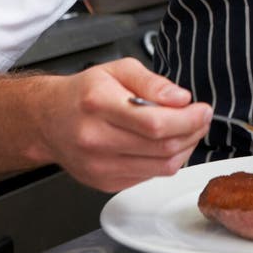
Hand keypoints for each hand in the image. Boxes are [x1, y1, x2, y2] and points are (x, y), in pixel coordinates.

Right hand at [31, 58, 212, 191]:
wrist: (49, 120)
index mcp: (99, 104)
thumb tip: (181, 98)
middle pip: (161, 147)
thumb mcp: (118, 69)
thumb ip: (153, 82)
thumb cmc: (85, 92)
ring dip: (185, 148)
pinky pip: (150, 176)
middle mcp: (96, 139)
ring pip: (160, 167)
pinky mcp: (105, 183)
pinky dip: (167, 160)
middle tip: (202, 117)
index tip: (203, 110)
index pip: (154, 123)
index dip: (187, 119)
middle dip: (192, 132)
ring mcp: (100, 166)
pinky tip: (166, 143)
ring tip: (188, 129)